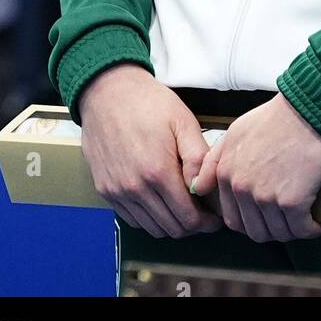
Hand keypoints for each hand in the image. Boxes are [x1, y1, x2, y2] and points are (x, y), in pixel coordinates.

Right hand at [78, 64, 223, 237]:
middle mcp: (135, 188)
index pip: (188, 218)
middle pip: (171, 228)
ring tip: (183, 208)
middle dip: (192, 225)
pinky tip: (160, 202)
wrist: (108, 92)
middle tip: (203, 213)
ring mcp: (117, 191)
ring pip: (151, 228)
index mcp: (158, 171)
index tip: (215, 217)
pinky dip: (149, 218)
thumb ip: (196, 158)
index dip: (206, 223)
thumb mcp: (182, 122)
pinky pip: (132, 219)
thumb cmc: (149, 103)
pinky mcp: (105, 190)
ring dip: (171, 224)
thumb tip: (203, 188)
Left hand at [192, 94, 320, 242]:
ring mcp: (266, 198)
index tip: (266, 216)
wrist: (306, 110)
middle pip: (256, 231)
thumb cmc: (275, 118)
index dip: (252, 221)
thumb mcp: (234, 133)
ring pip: (278, 234)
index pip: (233, 219)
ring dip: (292, 230)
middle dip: (272, 229)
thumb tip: (198, 188)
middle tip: (286, 219)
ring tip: (303, 219)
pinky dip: (312, 229)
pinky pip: (302, 230)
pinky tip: (316, 221)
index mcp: (227, 175)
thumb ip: (213, 162)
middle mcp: (242, 189)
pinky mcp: (292, 202)